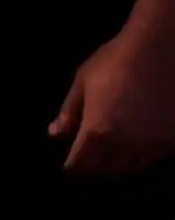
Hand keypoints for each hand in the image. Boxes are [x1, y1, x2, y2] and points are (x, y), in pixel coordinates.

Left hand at [49, 29, 174, 175]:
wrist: (159, 50)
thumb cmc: (114, 62)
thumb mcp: (82, 83)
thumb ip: (69, 112)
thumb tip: (55, 134)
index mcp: (98, 131)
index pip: (82, 162)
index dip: (73, 166)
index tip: (70, 165)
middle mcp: (126, 144)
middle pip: (107, 169)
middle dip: (95, 166)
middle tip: (90, 157)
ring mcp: (153, 143)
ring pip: (133, 167)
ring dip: (119, 164)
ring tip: (112, 153)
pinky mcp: (173, 138)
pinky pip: (155, 157)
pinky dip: (143, 155)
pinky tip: (138, 144)